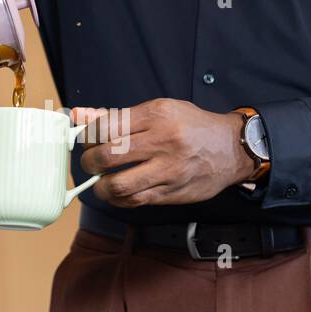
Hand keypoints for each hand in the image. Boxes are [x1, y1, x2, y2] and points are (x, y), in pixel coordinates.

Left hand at [71, 99, 257, 207]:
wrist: (230, 148)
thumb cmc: (190, 126)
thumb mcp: (158, 110)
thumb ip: (117, 116)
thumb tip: (79, 116)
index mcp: (157, 114)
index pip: (105, 128)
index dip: (86, 137)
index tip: (86, 142)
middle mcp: (163, 141)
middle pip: (107, 157)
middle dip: (89, 163)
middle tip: (90, 163)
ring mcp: (169, 170)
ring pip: (118, 186)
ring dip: (100, 187)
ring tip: (101, 182)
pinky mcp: (173, 192)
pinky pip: (135, 201)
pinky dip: (119, 200)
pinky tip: (118, 193)